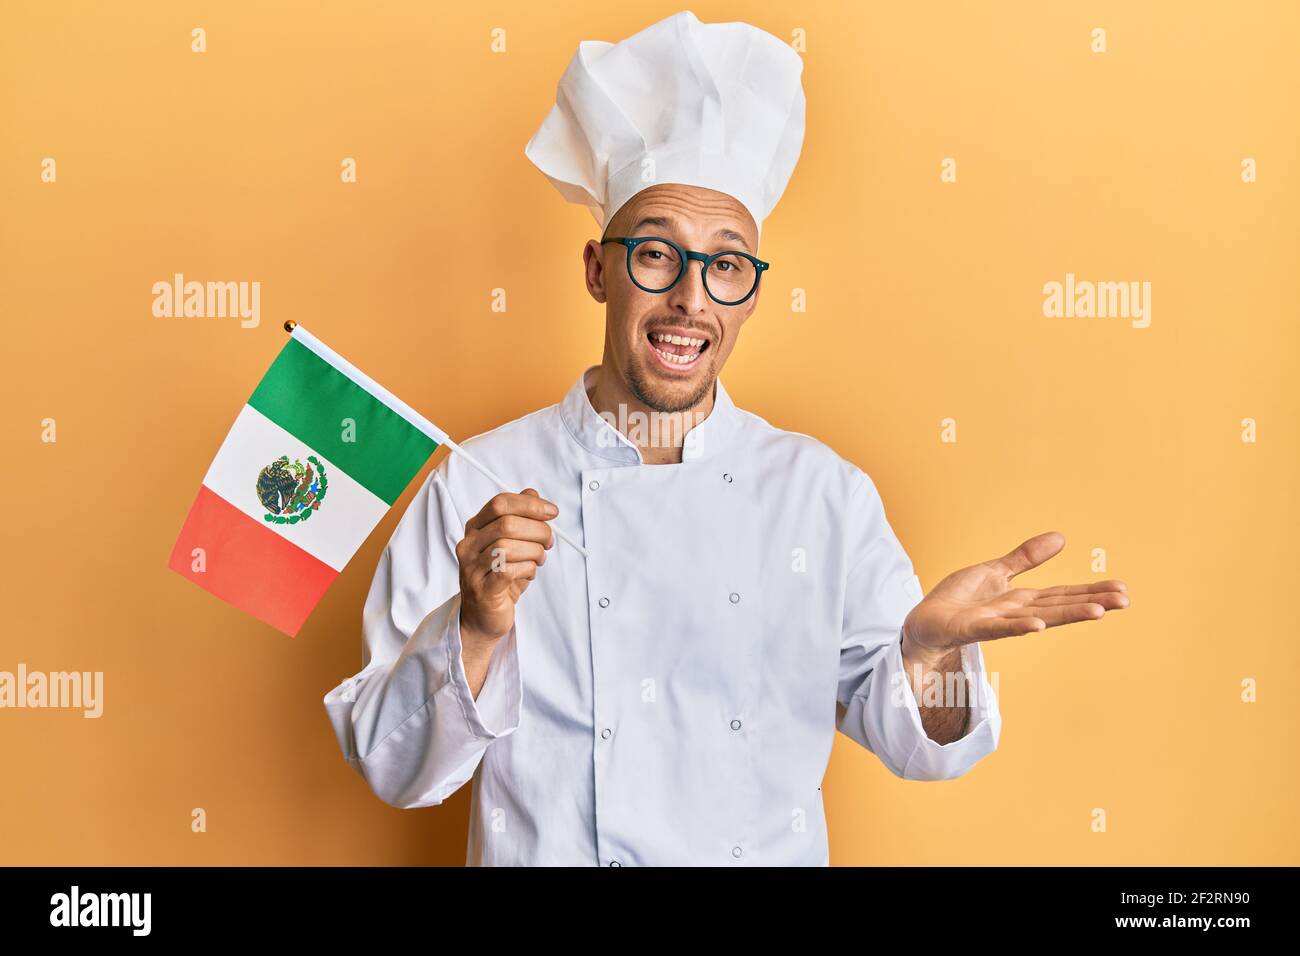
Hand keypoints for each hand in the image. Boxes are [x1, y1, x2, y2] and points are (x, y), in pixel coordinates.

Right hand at [456, 488, 556, 646]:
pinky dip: (527, 569)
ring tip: (539, 559)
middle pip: (507, 524)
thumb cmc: (499, 578)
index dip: (529, 505)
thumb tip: (532, 493)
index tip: (552, 512)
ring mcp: (472, 568)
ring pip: (508, 546)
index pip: (500, 504)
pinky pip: (508, 571)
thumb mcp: (512, 543)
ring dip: (534, 551)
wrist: (482, 617)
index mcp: (475, 528)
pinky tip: (529, 572)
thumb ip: (520, 517)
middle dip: (537, 530)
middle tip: (549, 541)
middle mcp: (469, 545)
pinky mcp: (482, 589)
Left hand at [901, 531, 1128, 666]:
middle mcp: (1014, 612)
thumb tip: (1061, 537)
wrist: (922, 621)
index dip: (1090, 590)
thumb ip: (1025, 558)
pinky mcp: (971, 628)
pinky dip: (1017, 626)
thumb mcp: (994, 571)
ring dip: (1066, 615)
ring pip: (1036, 617)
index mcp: (1020, 599)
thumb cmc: (958, 600)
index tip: (1122, 589)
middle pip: (1058, 606)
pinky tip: (1037, 625)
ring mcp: (994, 622)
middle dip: (1090, 602)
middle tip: (1124, 601)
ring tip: (1097, 612)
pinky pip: (997, 628)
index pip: (1062, 593)